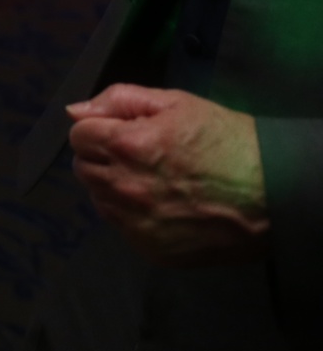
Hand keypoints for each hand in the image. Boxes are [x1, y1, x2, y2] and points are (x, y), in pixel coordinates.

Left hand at [67, 83, 269, 265]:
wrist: (276, 193)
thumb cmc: (227, 140)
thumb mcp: (177, 104)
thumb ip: (119, 101)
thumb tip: (74, 111)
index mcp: (127, 146)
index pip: (79, 135)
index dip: (98, 129)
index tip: (122, 132)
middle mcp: (124, 187)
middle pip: (83, 167)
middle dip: (102, 156)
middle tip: (138, 155)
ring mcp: (137, 223)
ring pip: (99, 198)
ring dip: (113, 185)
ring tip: (152, 179)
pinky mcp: (152, 249)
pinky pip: (121, 227)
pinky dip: (131, 215)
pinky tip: (162, 204)